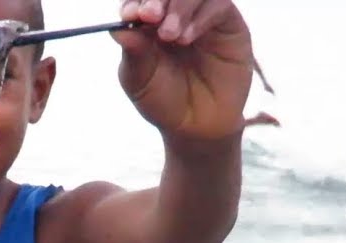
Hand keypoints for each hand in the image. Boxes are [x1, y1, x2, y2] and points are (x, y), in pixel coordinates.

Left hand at [113, 0, 260, 141]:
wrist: (197, 127)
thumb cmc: (164, 101)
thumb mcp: (140, 80)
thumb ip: (133, 53)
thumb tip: (117, 29)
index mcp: (148, 22)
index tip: (130, 14)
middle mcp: (176, 14)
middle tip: (149, 16)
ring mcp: (203, 17)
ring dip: (179, 7)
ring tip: (170, 36)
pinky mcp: (228, 25)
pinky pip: (219, 5)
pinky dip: (201, 17)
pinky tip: (187, 38)